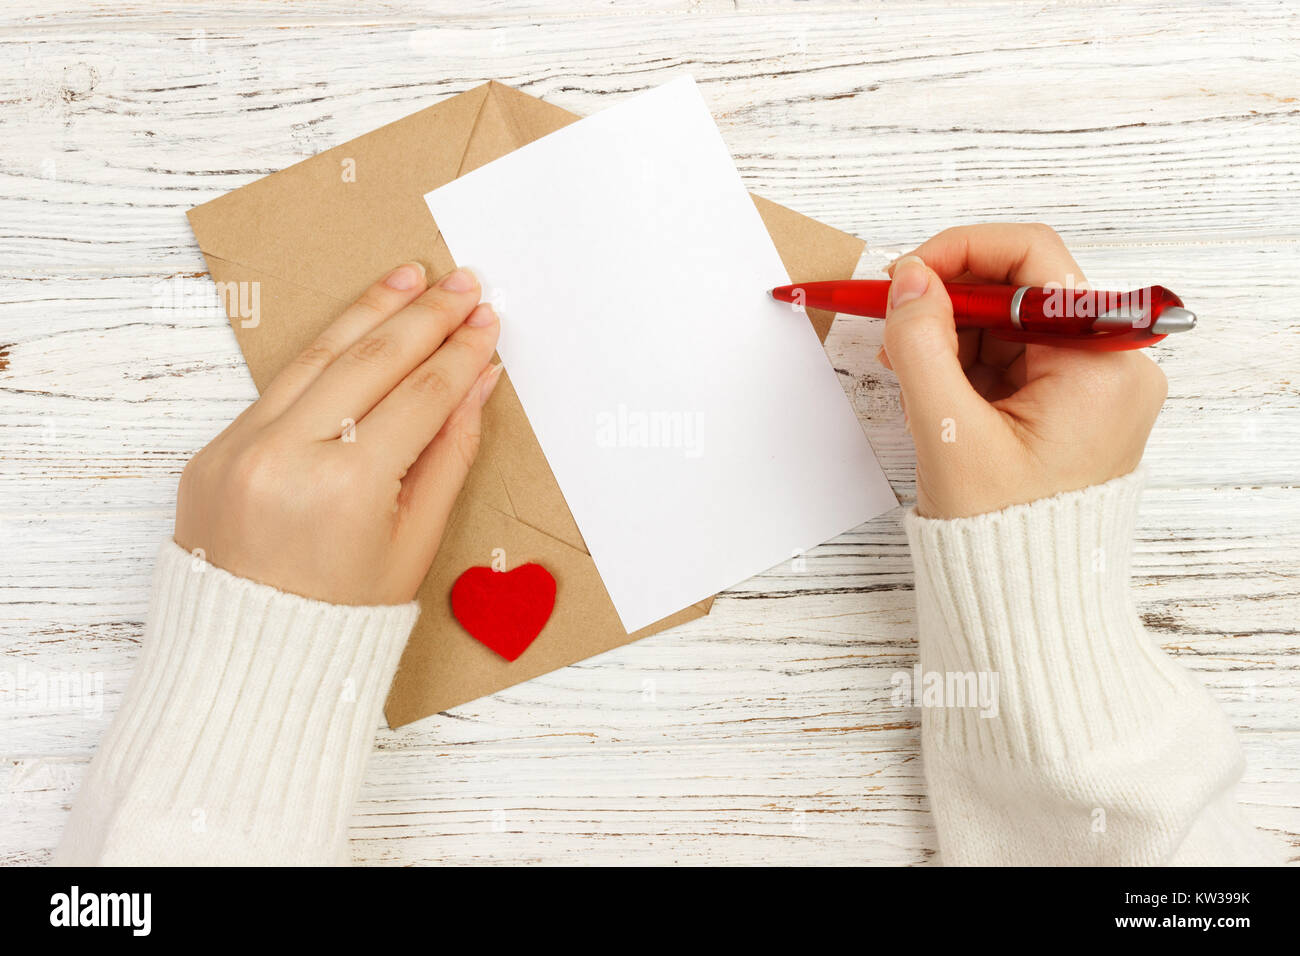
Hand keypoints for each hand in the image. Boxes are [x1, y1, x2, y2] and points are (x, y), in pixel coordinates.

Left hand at [175, 263, 502, 604]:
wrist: (248, 659)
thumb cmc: (343, 615)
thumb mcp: (416, 541)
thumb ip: (449, 452)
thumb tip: (476, 381)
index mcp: (347, 488)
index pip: (420, 396)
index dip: (460, 354)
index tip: (487, 321)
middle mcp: (286, 456)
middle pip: (369, 361)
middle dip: (423, 315)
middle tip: (461, 282)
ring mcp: (239, 449)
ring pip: (316, 357)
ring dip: (368, 311)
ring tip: (409, 277)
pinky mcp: (213, 449)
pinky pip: (278, 388)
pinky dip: (323, 355)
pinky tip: (356, 327)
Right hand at [879, 223, 1166, 518]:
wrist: (1029, 604)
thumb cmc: (1004, 537)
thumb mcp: (948, 431)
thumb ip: (922, 343)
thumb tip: (910, 280)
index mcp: (1102, 365)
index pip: (1034, 261)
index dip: (961, 252)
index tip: (907, 274)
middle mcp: (1113, 365)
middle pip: (1021, 289)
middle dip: (950, 299)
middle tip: (893, 317)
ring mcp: (1095, 386)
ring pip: (1011, 322)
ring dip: (953, 333)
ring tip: (905, 365)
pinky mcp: (1072, 406)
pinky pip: (1014, 357)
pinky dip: (967, 361)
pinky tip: (932, 383)